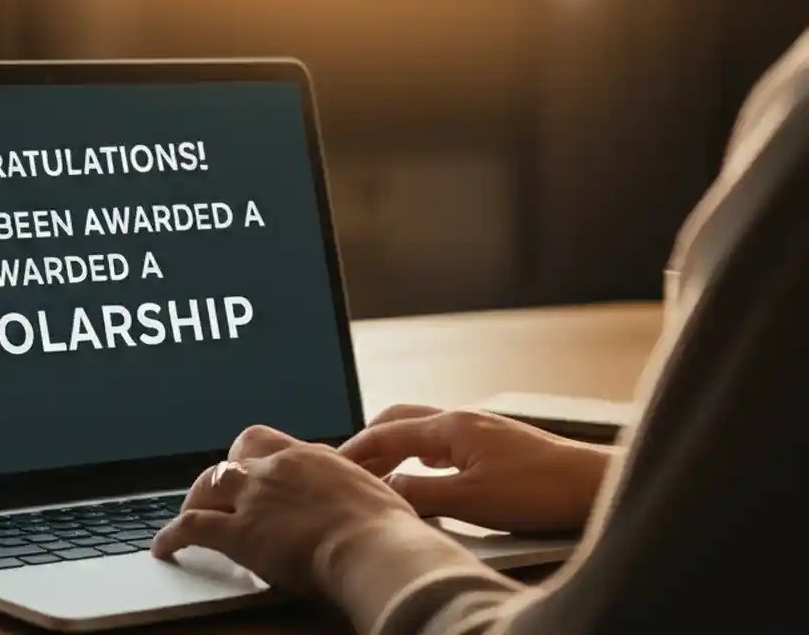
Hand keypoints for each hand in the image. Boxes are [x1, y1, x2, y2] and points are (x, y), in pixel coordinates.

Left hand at [151, 425, 483, 631]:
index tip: (258, 475)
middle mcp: (277, 468)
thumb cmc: (389, 531)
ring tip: (187, 518)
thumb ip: (357, 492)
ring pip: (207, 484)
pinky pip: (191, 527)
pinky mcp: (239, 532)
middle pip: (234, 457)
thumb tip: (365, 502)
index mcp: (311, 457)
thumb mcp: (377, 495)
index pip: (271, 443)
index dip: (258, 459)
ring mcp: (255, 497)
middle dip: (223, 475)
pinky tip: (164, 547)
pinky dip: (172, 536)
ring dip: (195, 501)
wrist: (375, 547)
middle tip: (220, 496)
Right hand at [340, 405, 614, 531]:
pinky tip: (421, 476)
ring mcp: (478, 429)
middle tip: (345, 467)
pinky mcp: (494, 444)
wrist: (592, 485)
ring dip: (393, 448)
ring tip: (375, 474)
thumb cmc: (537, 490)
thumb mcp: (470, 499)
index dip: (353, 450)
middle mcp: (460, 419)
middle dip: (368, 442)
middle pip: (398, 420)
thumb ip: (421, 493)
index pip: (385, 432)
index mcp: (449, 426)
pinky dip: (417, 455)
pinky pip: (441, 443)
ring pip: (420, 430)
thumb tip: (383, 491)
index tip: (327, 466)